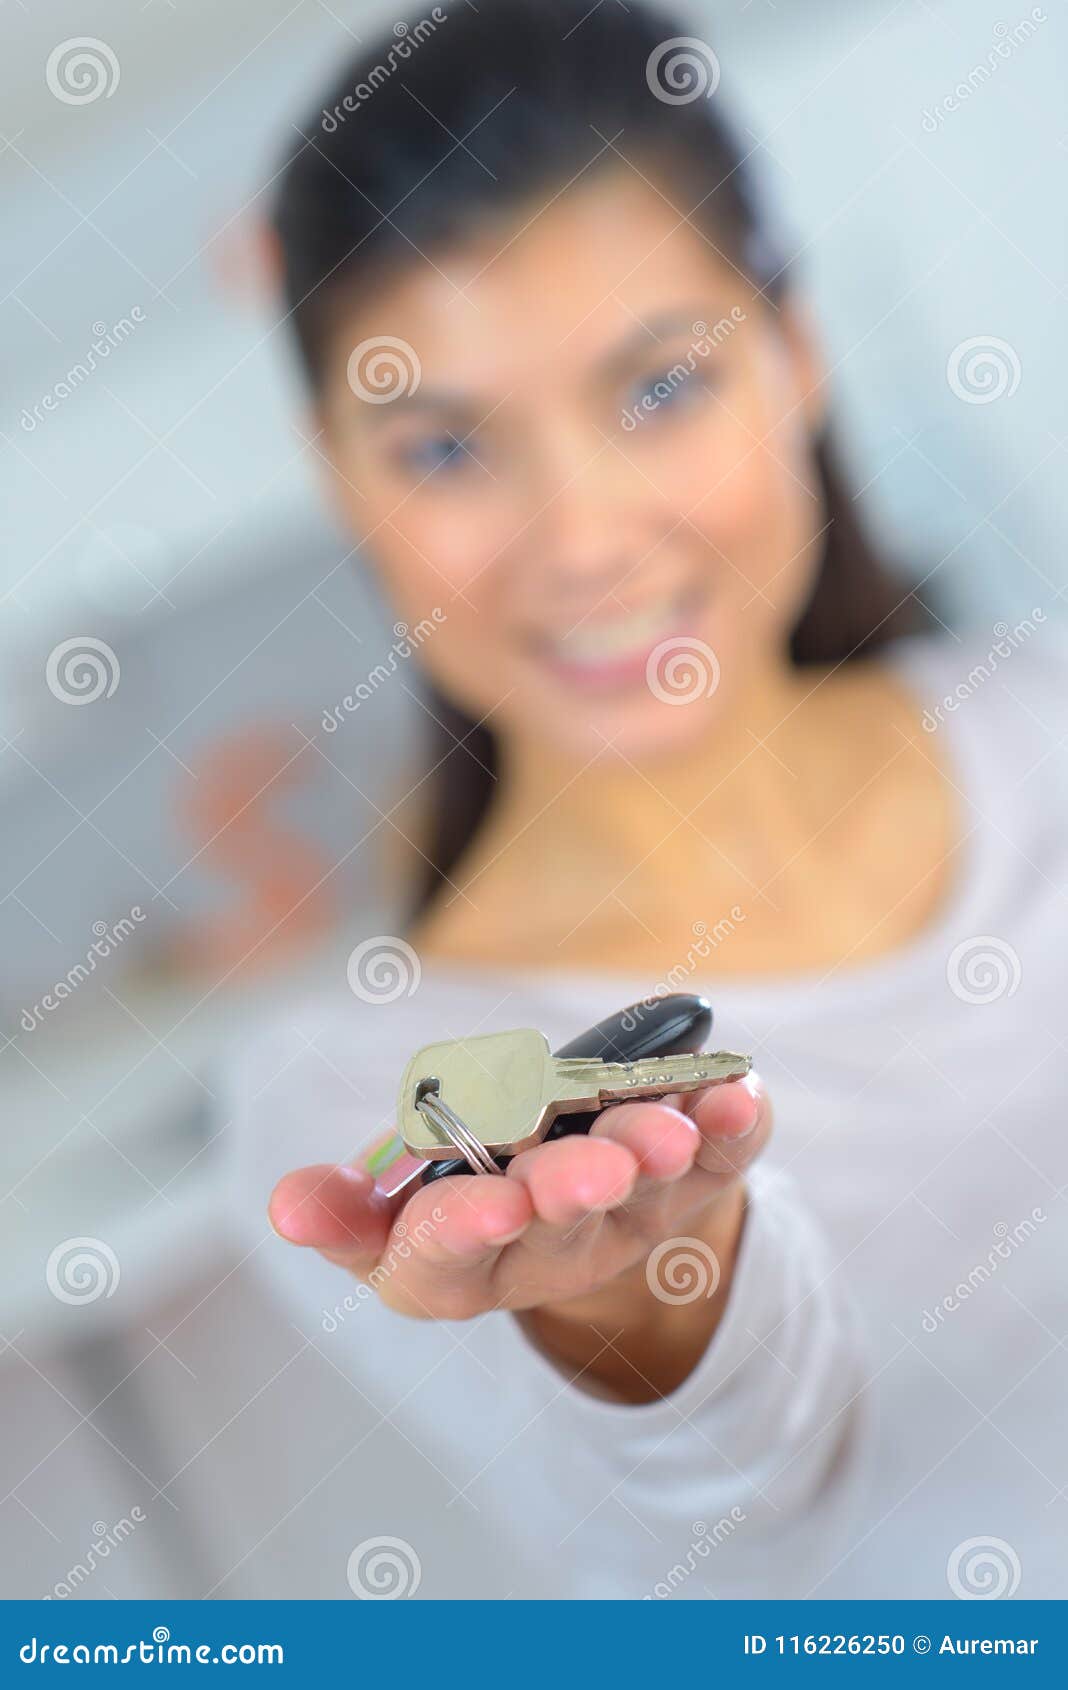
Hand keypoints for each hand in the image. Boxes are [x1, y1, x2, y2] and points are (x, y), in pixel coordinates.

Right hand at [269, 1074, 770, 1401]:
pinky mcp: (692, 1185)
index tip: (488, 1204)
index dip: (463, 1232)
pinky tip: (740, 1091)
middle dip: (573, 1191)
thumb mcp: (388, 1209)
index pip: (447, 1260)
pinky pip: (724, 1162)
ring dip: (655, 1157)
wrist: (571, 1200)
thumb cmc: (459, 1189)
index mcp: (457, 1262)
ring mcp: (626, 1219)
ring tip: (666, 1127)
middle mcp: (547, 1251)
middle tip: (591, 1168)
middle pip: (558, 1228)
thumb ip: (343, 1209)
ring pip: (645, 1197)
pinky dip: (736, 1128)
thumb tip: (287, 1209)